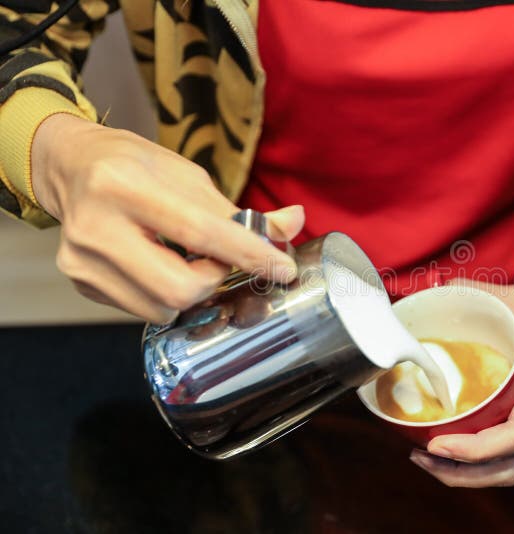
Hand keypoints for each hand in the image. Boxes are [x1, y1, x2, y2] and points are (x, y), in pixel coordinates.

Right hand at [31, 114, 303, 323]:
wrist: (71, 168)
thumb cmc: (134, 167)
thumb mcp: (188, 176)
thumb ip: (238, 211)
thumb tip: (294, 225)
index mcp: (124, 185)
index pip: (200, 232)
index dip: (249, 254)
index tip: (283, 267)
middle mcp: (96, 227)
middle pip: (180, 288)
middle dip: (215, 280)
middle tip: (218, 259)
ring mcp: (83, 261)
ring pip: (163, 308)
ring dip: (192, 291)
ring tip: (188, 260)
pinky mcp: (81, 283)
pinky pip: (143, 309)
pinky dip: (167, 295)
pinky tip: (163, 266)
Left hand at [409, 265, 513, 486]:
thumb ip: (480, 293)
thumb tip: (437, 289)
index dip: (475, 449)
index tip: (437, 444)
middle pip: (512, 467)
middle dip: (464, 475)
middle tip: (422, 458)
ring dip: (473, 473)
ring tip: (433, 459)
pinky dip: (488, 459)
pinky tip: (461, 443)